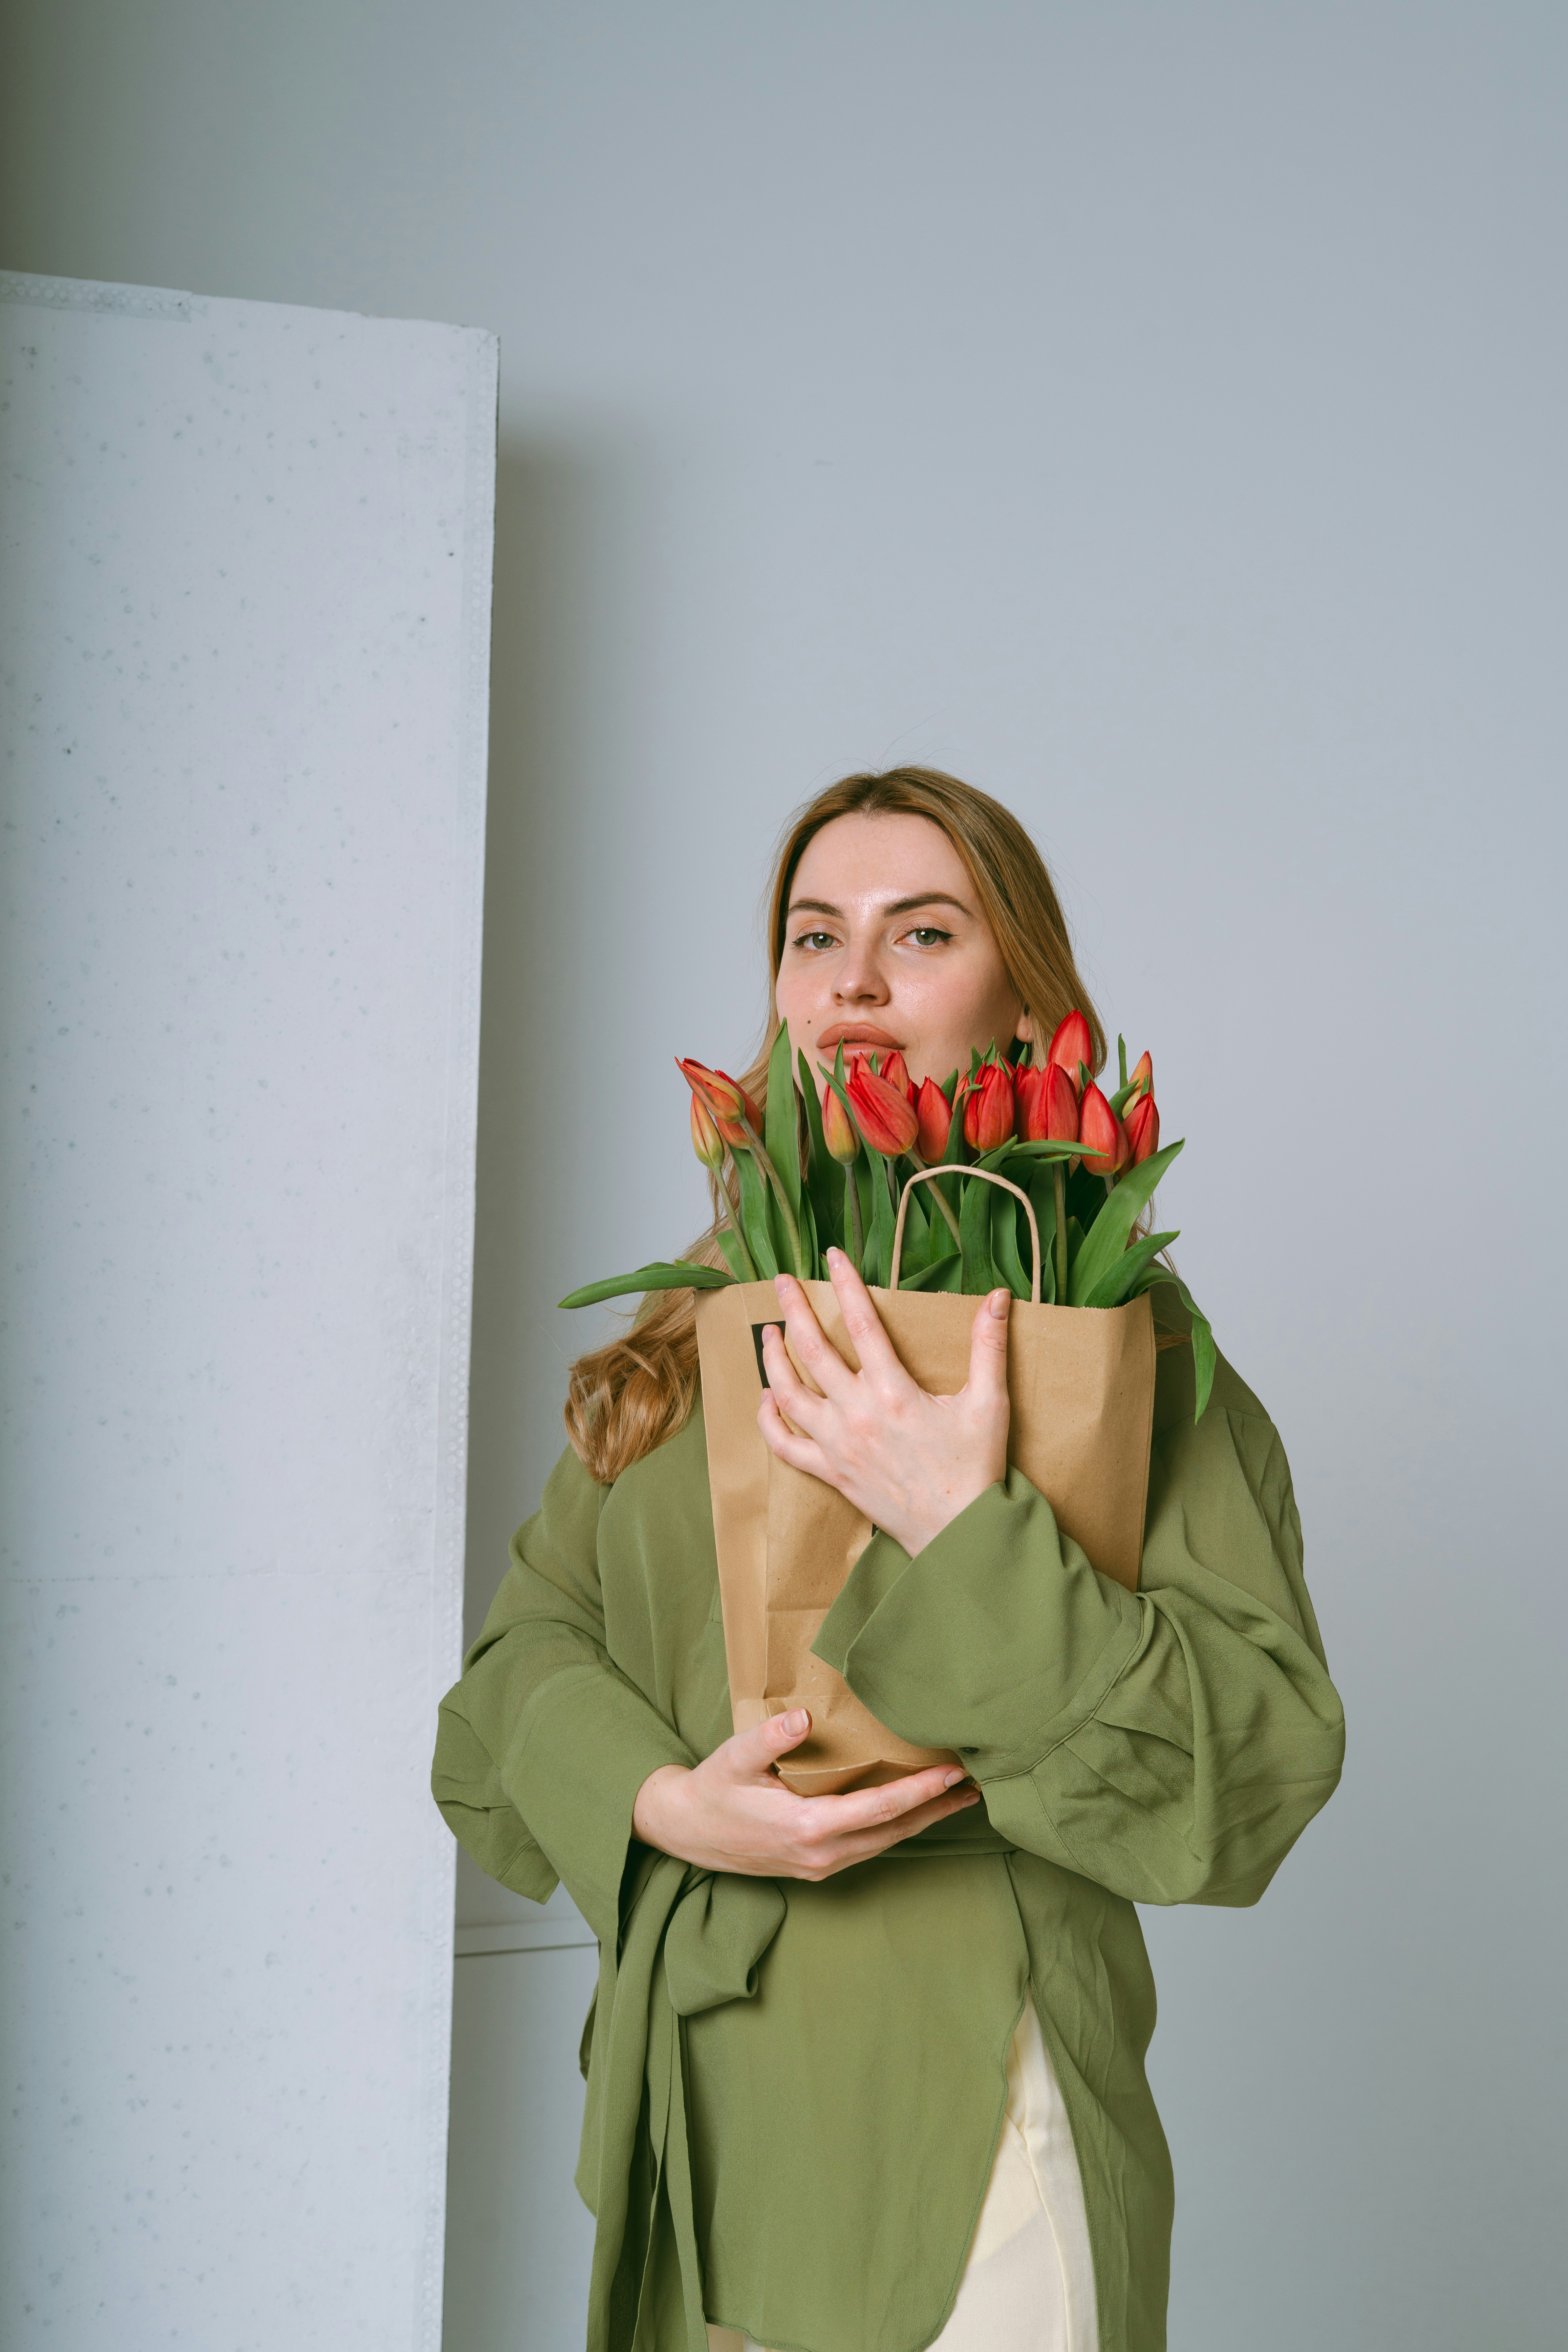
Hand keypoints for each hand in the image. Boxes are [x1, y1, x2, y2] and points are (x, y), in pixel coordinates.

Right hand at [631, 1707, 979, 1880]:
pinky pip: (868, 1846)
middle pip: (895, 1830)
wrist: (683, 1831)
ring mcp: (820, 1865)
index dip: (922, 1791)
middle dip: (937, 1809)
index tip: (954, 1773)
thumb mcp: (734, 1758)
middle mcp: (821, 1854)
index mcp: (807, 1828)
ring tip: (955, 1798)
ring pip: (885, 1842)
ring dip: (921, 1820)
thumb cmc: (712, 1790)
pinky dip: (895, 1828)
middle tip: (975, 1786)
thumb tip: (804, 1717)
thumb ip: (770, 1738)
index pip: (881, 1808)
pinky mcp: (816, 1866)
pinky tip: (910, 1811)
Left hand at [756, 1248, 1010, 1556]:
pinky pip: (786, 1446)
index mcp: (894, 1392)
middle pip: (813, 1351)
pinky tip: (766, 1398)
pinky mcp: (831, 1474)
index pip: (863, 1324)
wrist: (959, 1534)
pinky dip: (769, 1421)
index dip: (845, 1285)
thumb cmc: (976, 1468)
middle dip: (795, 1310)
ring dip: (773, 1359)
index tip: (831, 1256)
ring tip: (768, 1332)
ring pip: (789, 1394)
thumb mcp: (990, 1403)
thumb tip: (998, 1297)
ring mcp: (838, 1446)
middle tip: (783, 1282)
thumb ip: (989, 1347)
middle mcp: (858, 1415)